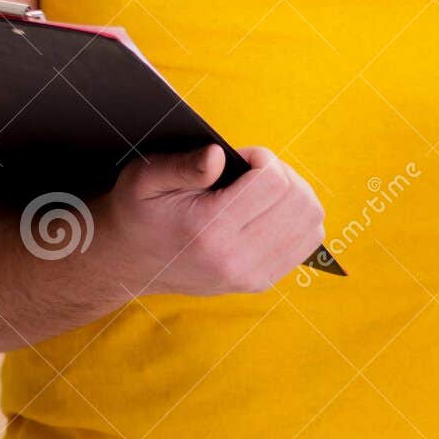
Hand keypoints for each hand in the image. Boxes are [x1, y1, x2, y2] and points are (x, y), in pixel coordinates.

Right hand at [95, 144, 326, 295]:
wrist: (127, 262)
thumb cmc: (138, 211)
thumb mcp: (144, 177)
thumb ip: (183, 165)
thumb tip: (219, 156)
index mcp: (209, 230)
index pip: (274, 182)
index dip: (262, 158)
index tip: (240, 158)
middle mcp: (235, 259)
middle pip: (299, 201)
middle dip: (282, 173)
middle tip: (252, 171)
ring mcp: (250, 276)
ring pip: (310, 221)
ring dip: (295, 194)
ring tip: (262, 189)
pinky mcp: (259, 282)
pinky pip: (307, 243)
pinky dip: (298, 218)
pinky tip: (270, 210)